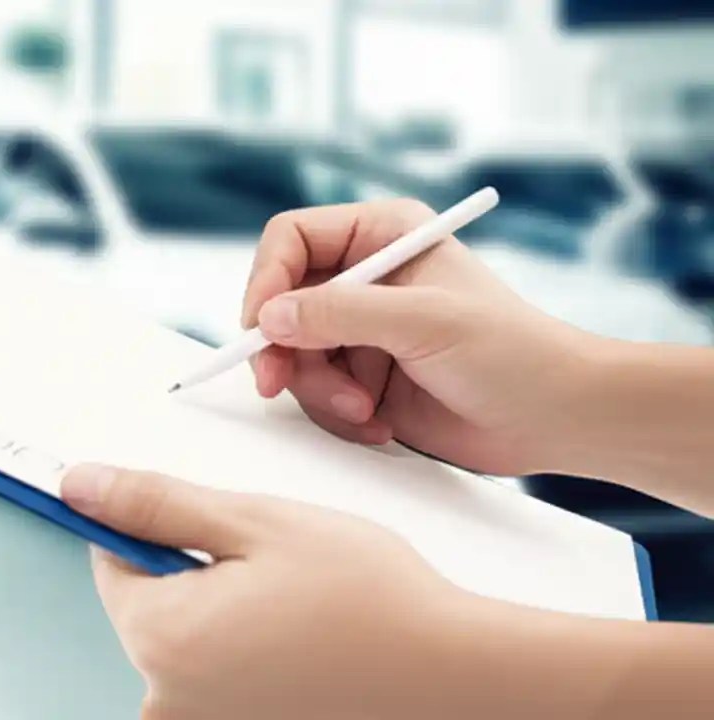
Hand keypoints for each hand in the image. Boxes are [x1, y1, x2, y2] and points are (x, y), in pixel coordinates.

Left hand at [63, 465, 713, 719]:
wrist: (454, 674)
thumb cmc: (372, 598)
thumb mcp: (256, 522)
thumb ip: (157, 503)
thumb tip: (80, 486)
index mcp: (163, 639)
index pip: (111, 561)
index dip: (150, 522)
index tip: (187, 511)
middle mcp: (171, 700)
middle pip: (148, 605)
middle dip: (194, 569)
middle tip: (268, 558)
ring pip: (185, 640)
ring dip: (221, 610)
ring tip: (290, 601)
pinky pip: (216, 678)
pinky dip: (244, 651)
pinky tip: (297, 637)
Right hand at [242, 198, 596, 475]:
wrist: (555, 418)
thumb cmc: (512, 352)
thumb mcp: (423, 321)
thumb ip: (341, 314)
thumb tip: (270, 318)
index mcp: (382, 236)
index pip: (292, 240)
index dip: (267, 281)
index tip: (261, 328)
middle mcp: (364, 278)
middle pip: (280, 303)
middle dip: (284, 350)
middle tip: (276, 384)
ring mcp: (361, 332)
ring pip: (292, 355)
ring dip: (319, 390)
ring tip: (365, 408)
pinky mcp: (362, 379)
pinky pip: (314, 394)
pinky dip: (337, 414)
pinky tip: (380, 421)